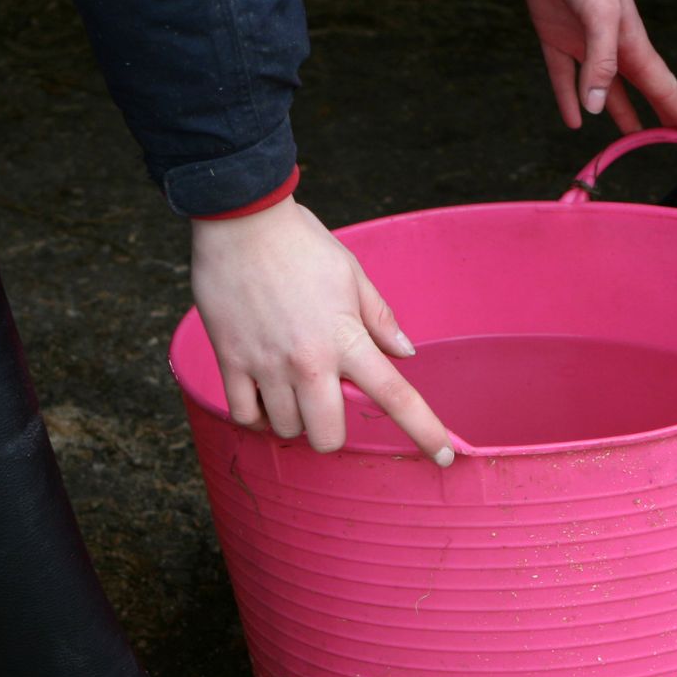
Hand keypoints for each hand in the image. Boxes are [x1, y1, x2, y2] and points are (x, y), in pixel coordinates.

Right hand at [190, 197, 453, 464]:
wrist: (240, 219)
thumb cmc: (300, 243)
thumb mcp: (352, 275)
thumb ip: (379, 319)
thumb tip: (404, 353)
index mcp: (347, 339)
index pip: (396, 397)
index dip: (425, 432)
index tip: (445, 457)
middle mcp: (308, 362)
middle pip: (328, 437)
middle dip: (331, 432)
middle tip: (326, 405)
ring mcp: (266, 365)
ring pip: (286, 429)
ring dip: (293, 420)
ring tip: (290, 390)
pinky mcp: (230, 361)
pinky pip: (244, 415)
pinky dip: (256, 416)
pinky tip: (262, 398)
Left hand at [514, 0, 676, 133]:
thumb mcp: (599, 12)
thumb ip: (600, 61)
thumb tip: (596, 108)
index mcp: (631, 39)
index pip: (661, 84)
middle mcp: (611, 44)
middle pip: (639, 88)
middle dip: (657, 114)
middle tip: (673, 139)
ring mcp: (583, 40)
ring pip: (603, 87)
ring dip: (616, 110)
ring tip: (629, 136)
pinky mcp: (554, 34)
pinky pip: (563, 76)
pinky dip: (568, 98)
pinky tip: (573, 119)